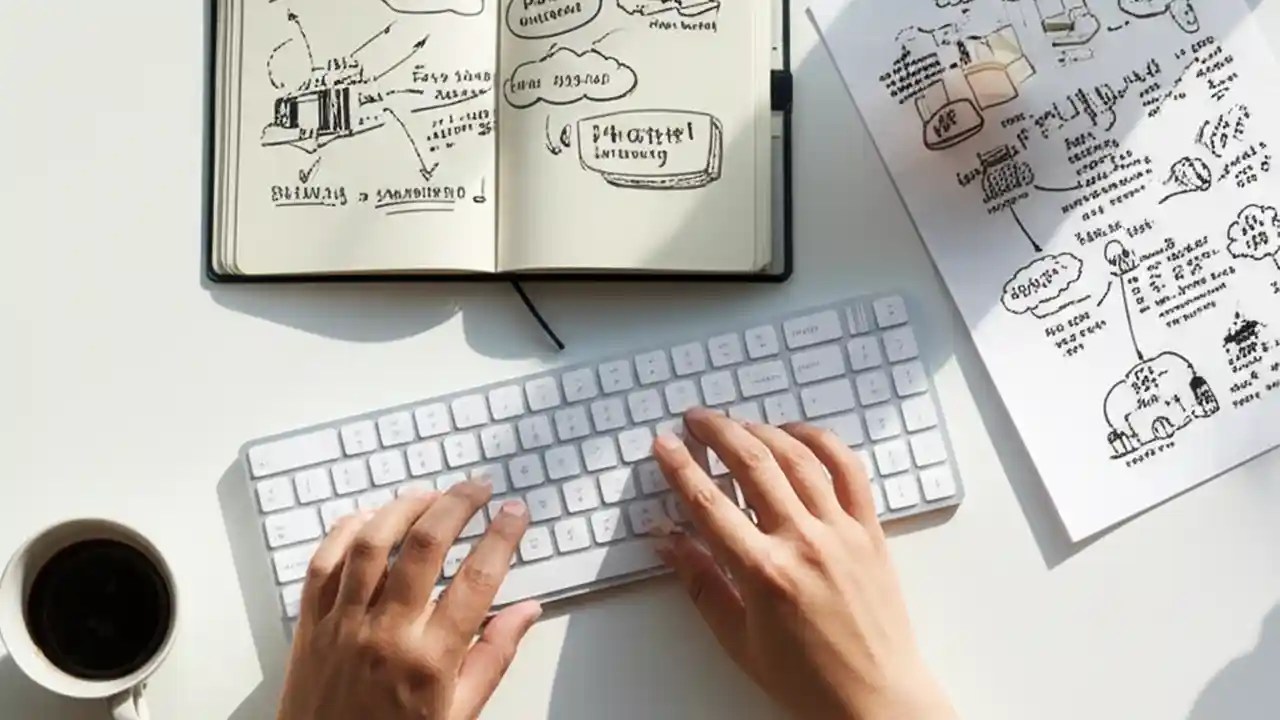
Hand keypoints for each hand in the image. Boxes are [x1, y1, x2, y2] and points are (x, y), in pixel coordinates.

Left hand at [277, 482, 541, 719]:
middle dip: (458, 503)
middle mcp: (386, 634)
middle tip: (479, 488)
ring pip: (371, 543)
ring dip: (403, 506)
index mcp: (430, 660)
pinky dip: (344, 532)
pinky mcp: (310, 626)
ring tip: (430, 493)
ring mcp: (343, 626)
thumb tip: (526, 611)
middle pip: (425, 544)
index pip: (477, 579)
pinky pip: (322, 565)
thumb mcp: (459, 714)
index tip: (515, 514)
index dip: (502, 536)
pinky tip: (368, 517)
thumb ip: (493, 658)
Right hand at [653, 409, 955, 719]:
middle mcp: (803, 543)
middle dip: (718, 432)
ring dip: (762, 430)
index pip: (709, 503)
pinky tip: (796, 433)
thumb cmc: (807, 678)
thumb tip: (667, 542)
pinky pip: (848, 469)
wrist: (874, 697)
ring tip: (737, 422)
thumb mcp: (737, 638)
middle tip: (695, 419)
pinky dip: (821, 441)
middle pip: (752, 465)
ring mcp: (841, 532)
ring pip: (798, 457)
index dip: (680, 468)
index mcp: (764, 573)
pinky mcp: (870, 530)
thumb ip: (700, 583)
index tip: (664, 446)